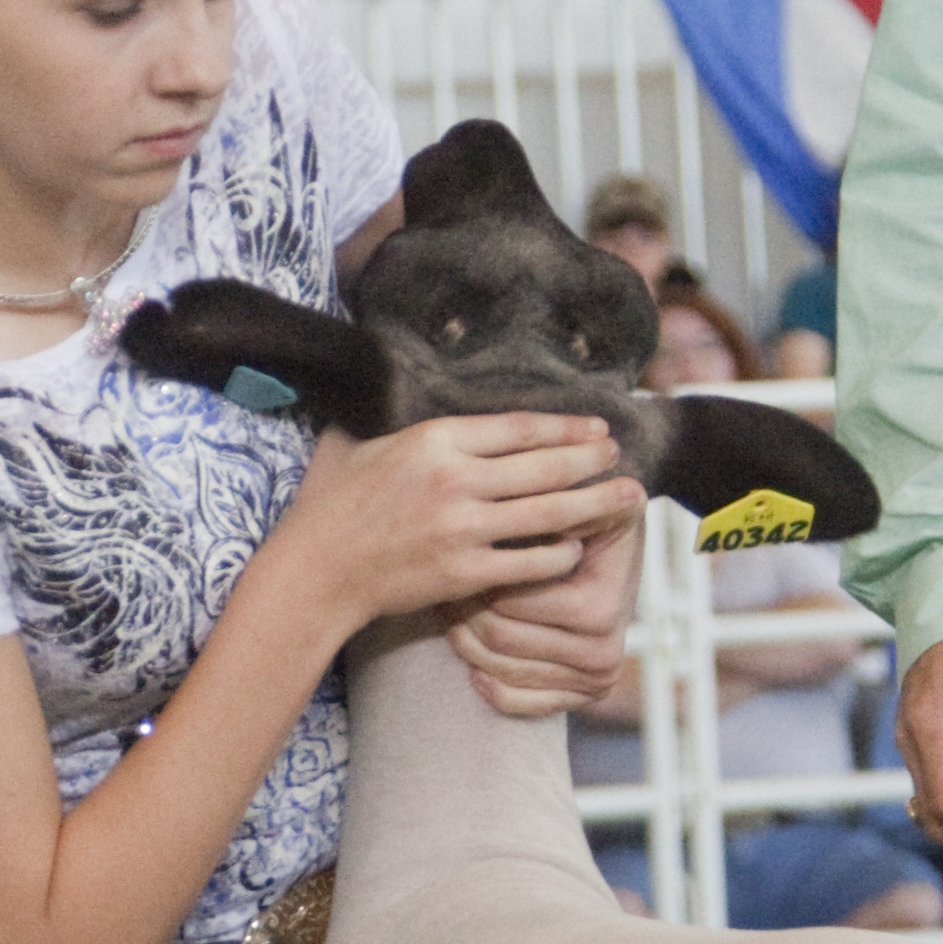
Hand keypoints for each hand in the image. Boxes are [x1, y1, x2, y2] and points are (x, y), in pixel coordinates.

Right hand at [279, 413, 641, 633]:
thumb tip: (392, 369)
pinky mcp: (464, 574)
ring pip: (548, 513)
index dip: (565, 427)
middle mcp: (454, 481)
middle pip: (544, 466)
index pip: (517, 427)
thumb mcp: (354, 439)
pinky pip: (528, 563)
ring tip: (628, 499)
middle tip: (620, 456)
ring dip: (595, 505)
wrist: (314, 573)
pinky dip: (559, 555)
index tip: (595, 427)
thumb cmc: (329, 505)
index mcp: (433, 440)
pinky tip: (577, 546)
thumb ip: (386, 409)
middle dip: (591, 460)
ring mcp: (462, 529)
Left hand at [453, 504, 642, 717]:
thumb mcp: (579, 507)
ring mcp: (593, 680)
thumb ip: (557, 503)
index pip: (510, 602)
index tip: (453, 553)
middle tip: (440, 582)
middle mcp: (602, 652)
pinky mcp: (583, 697)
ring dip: (467, 641)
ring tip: (450, 608)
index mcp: (598, 608)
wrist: (620, 560)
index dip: (477, 575)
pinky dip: (491, 686)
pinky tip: (472, 663)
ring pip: (500, 668)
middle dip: (465, 608)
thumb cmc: (589, 523)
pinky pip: (520, 704)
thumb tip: (524, 487)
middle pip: (500, 638)